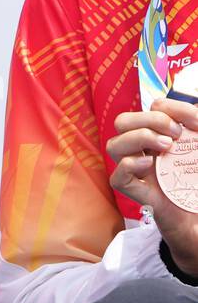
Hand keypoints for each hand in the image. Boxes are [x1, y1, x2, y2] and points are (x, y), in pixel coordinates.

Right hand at [107, 97, 197, 275]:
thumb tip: (193, 112)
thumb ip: (197, 128)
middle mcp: (142, 151)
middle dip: (148, 120)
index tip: (195, 122)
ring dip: (139, 138)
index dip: (170, 108)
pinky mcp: (137, 193)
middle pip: (122, 121)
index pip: (149, 109)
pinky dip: (130, 165)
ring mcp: (137, 172)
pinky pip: (117, 177)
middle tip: (175, 134)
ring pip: (113, 145)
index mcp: (159, 136)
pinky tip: (150, 164)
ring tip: (166, 147)